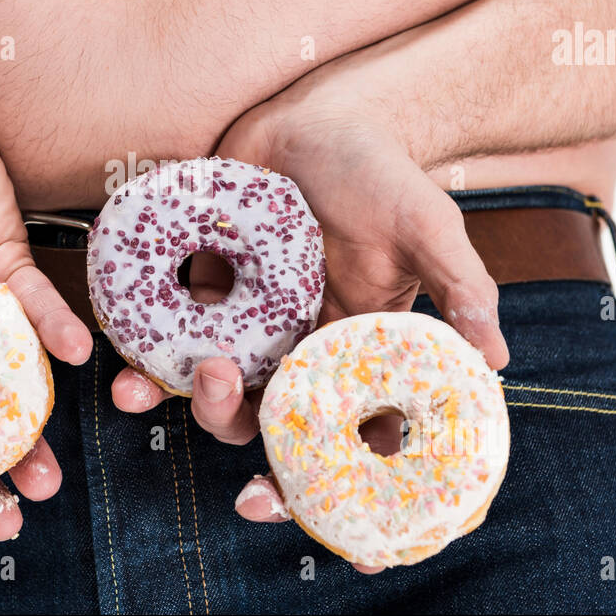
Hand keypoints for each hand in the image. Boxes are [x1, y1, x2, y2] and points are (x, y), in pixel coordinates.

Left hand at [113, 51, 507, 571]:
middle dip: (226, 423)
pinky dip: (138, 350)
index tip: (265, 502)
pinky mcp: (198, 284)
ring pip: (203, 383)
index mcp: (348, 353)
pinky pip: (163, 331)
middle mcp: (293, 347)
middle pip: (257, 417)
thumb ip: (462, 288)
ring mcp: (242, 319)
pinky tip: (119, 351)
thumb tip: (496, 361)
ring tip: (144, 384)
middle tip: (215, 381)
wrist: (320, 113)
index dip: (303, 482)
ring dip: (173, 397)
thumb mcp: (428, 224)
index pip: (333, 437)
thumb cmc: (381, 170)